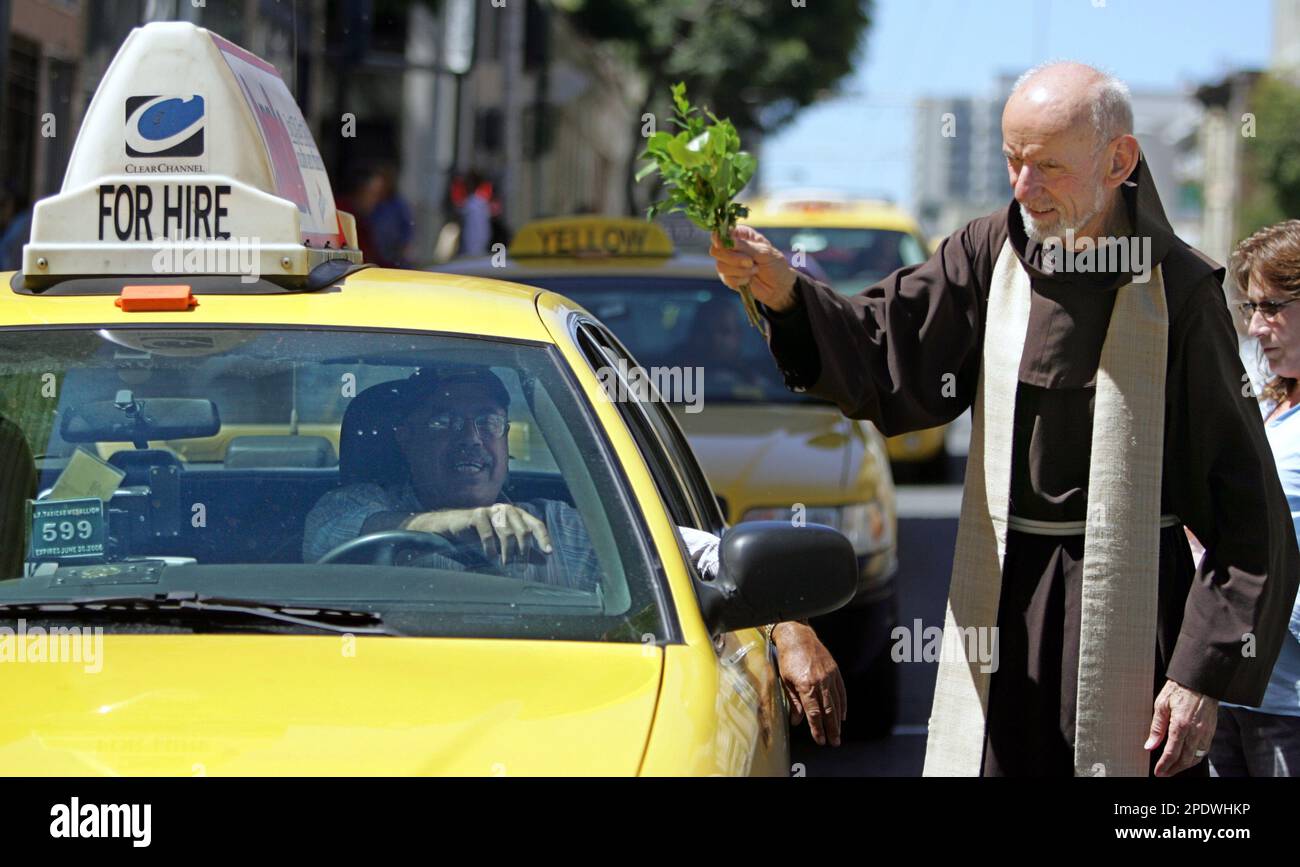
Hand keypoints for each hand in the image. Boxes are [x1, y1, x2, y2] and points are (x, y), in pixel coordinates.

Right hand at [412, 504, 553, 565]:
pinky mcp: (477, 514)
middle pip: (523, 531)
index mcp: (516, 514)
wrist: (452, 527)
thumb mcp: (503, 544)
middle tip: (521, 568)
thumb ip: (522, 549)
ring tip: (504, 565)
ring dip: (507, 553)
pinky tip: (490, 557)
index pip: (535, 524)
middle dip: (523, 552)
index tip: (549, 553)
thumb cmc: (480, 536)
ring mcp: (491, 510)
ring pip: (507, 534)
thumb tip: (544, 559)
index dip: (543, 538)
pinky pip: (488, 535)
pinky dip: (490, 549)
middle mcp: (506, 509)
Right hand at [710, 225, 798, 312]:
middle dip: (733, 258)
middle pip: (716, 250)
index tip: (725, 244)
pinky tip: (749, 279)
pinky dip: (740, 280)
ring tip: (755, 270)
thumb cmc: (775, 264)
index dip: (719, 239)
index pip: (721, 233)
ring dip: (739, 270)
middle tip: (750, 262)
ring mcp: (728, 263)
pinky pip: (726, 278)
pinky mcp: (729, 278)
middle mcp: (731, 248)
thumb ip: (745, 246)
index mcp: (740, 235)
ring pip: (720, 266)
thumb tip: (728, 240)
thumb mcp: (764, 252)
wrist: (779, 286)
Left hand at [772, 621, 846, 746]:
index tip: (820, 741)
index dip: (817, 729)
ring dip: (838, 720)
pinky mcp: (835, 670)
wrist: (797, 635)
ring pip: (836, 702)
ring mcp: (830, 676)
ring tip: (838, 733)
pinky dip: (843, 704)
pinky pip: (841, 691)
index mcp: (806, 685)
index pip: (814, 713)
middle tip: (834, 742)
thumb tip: (796, 722)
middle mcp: (820, 681)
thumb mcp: (785, 681)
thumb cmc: (787, 658)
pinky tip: (842, 715)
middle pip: (828, 710)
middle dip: (831, 729)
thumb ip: (793, 702)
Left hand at [1145, 678, 1217, 776]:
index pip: (1171, 753)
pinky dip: (1195, 758)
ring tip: (1174, 768)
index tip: (1158, 772)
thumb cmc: (1179, 689)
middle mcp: (1195, 732)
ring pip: (1196, 757)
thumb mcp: (1161, 705)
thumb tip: (1150, 745)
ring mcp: (1205, 733)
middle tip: (1164, 773)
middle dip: (1174, 769)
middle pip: (1185, 759)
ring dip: (1185, 766)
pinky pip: (1204, 750)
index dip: (1164, 765)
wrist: (1200, 681)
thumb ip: (1156, 728)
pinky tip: (1188, 758)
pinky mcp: (1211, 731)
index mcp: (1180, 725)